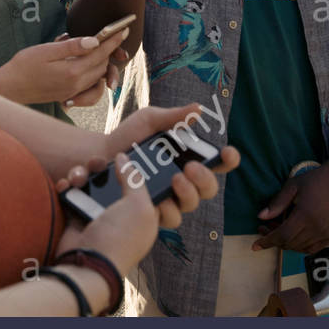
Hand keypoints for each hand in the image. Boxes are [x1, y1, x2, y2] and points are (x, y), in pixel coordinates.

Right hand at [0, 28, 128, 105]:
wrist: (9, 88)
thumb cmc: (24, 65)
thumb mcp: (46, 50)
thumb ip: (71, 47)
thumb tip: (94, 41)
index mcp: (72, 71)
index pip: (100, 53)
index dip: (112, 40)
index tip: (123, 30)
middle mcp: (76, 84)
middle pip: (102, 65)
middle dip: (110, 50)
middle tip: (113, 36)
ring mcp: (73, 93)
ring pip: (99, 77)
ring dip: (103, 63)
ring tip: (101, 50)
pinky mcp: (68, 96)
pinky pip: (91, 90)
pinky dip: (96, 80)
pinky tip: (90, 70)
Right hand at [55, 154, 158, 275]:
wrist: (86, 263)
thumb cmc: (119, 237)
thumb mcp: (139, 206)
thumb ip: (135, 179)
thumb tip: (124, 157)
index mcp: (144, 213)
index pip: (146, 185)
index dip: (141, 170)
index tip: (134, 156)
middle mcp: (123, 213)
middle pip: (115, 179)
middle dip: (104, 167)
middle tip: (98, 162)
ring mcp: (99, 214)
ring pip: (92, 182)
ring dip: (82, 174)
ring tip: (77, 176)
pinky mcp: (78, 215)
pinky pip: (74, 192)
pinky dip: (68, 187)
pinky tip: (66, 186)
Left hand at [76, 103, 239, 228]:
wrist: (99, 155)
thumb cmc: (127, 137)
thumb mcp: (149, 121)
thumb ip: (172, 117)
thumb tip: (197, 109)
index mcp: (186, 159)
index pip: (215, 163)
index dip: (227, 160)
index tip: (228, 152)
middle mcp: (182, 181)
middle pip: (207, 188)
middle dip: (205, 179)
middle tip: (190, 168)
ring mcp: (168, 198)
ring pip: (189, 205)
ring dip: (187, 195)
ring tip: (175, 180)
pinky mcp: (151, 212)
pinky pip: (167, 219)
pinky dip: (164, 210)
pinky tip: (156, 201)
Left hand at [253, 163, 328, 253]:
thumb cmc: (315, 180)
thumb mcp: (293, 186)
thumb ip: (277, 203)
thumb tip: (260, 217)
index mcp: (306, 215)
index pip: (282, 236)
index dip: (267, 241)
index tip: (255, 245)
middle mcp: (317, 228)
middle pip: (290, 244)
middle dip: (273, 240)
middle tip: (264, 229)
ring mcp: (327, 234)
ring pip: (300, 248)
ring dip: (286, 243)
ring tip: (277, 229)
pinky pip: (313, 248)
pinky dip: (300, 246)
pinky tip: (293, 236)